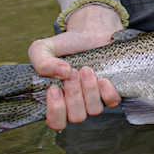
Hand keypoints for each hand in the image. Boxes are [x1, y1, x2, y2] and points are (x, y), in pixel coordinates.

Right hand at [28, 4, 122, 130]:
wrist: (91, 32)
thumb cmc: (66, 44)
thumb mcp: (44, 48)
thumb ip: (41, 61)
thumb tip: (61, 73)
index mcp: (58, 100)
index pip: (56, 122)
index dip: (56, 110)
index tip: (54, 89)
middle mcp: (76, 104)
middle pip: (76, 117)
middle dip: (73, 95)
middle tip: (72, 73)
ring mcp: (95, 99)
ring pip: (94, 110)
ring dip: (89, 90)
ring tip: (86, 70)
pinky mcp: (112, 91)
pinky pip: (112, 102)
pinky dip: (107, 92)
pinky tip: (102, 78)